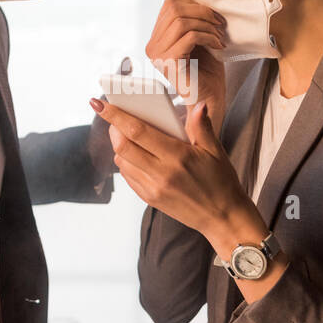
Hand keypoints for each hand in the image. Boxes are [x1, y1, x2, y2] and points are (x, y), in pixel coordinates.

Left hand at [89, 96, 263, 253]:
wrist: (223, 218)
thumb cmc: (221, 182)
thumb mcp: (216, 151)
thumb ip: (202, 127)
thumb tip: (198, 104)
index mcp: (177, 157)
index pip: (137, 131)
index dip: (115, 116)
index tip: (100, 104)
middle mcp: (161, 174)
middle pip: (122, 146)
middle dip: (113, 129)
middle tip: (115, 118)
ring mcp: (153, 188)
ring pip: (122, 162)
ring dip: (119, 146)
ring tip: (126, 135)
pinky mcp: (150, 199)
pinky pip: (129, 177)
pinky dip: (126, 162)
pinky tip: (136, 155)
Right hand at [146, 0, 228, 133]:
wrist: (211, 97)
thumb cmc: (207, 68)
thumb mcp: (198, 35)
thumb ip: (188, 15)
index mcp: (156, 38)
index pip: (169, 4)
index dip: (194, 3)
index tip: (214, 15)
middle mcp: (152, 47)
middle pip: (174, 8)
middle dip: (202, 11)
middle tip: (220, 23)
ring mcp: (158, 55)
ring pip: (182, 21)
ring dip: (207, 25)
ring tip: (219, 35)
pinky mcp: (170, 63)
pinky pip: (190, 36)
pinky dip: (208, 37)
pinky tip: (219, 45)